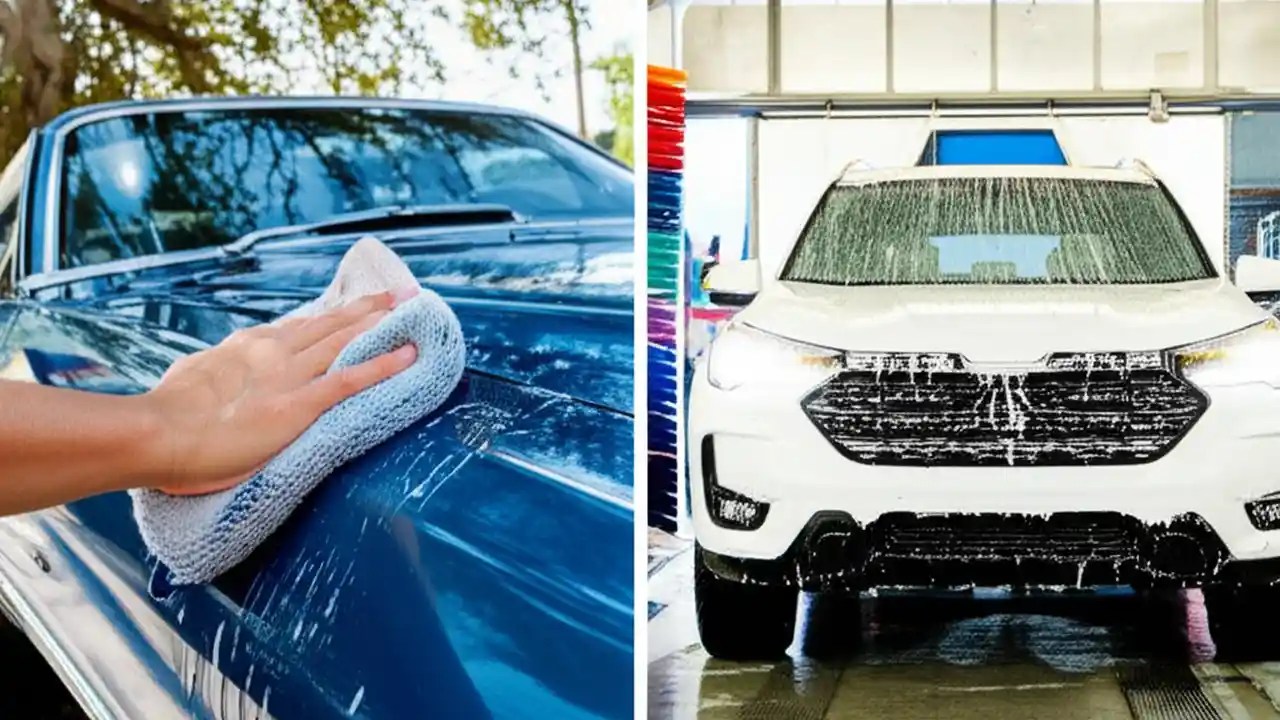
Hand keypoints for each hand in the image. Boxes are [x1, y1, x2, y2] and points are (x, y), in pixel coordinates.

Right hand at [142, 292, 416, 494]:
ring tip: (407, 313)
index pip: (297, 327)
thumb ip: (214, 371)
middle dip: (364, 310)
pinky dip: (383, 366)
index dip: (327, 317)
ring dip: (379, 326)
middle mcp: (272, 351)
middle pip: (328, 324)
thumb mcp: (192, 377)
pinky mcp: (297, 405)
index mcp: (247, 346)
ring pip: (343, 342)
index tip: (347, 310)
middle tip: (393, 296)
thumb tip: (217, 371)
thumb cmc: (165, 413)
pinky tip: (408, 357)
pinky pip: (350, 380)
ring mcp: (287, 376)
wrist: (157, 433)